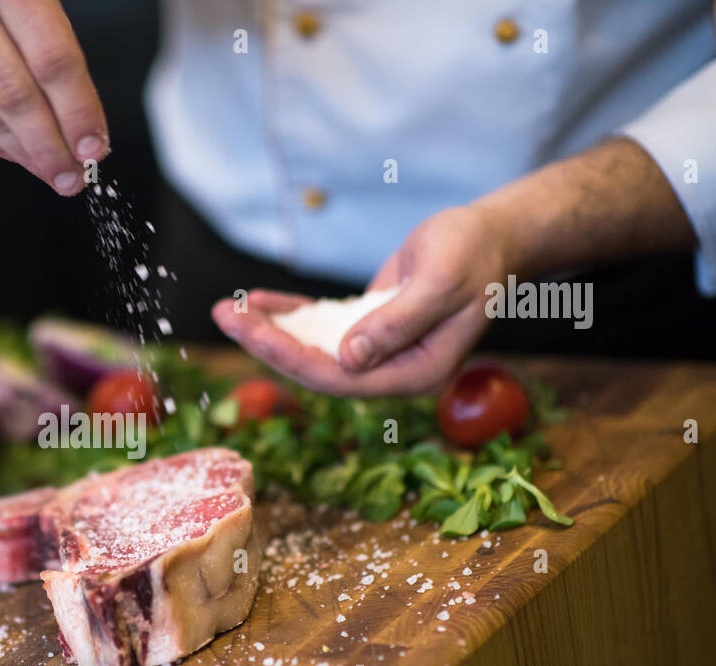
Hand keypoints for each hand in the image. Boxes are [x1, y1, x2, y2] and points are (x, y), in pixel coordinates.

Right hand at [0, 0, 108, 194]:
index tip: (93, 146)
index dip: (77, 110)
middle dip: (50, 147)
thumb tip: (80, 121)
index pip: (51, 59)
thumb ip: (50, 42)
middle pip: (15, 96)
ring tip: (50, 169)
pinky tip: (14, 151)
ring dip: (23, 152)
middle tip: (72, 176)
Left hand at [211, 205, 506, 395]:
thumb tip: (349, 358)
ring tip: (225, 310)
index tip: (252, 332)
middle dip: (266, 344)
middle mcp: (390, 371)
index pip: (340, 377)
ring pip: (310, 349)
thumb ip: (397, 322)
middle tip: (223, 316)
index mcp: (414, 373)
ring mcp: (375, 352)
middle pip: (316, 367)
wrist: (491, 238)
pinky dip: (285, 315)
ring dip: (267, 330)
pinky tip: (254, 301)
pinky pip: (317, 328)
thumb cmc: (473, 255)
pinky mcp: (364, 329)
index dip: (291, 357)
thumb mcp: (439, 282)